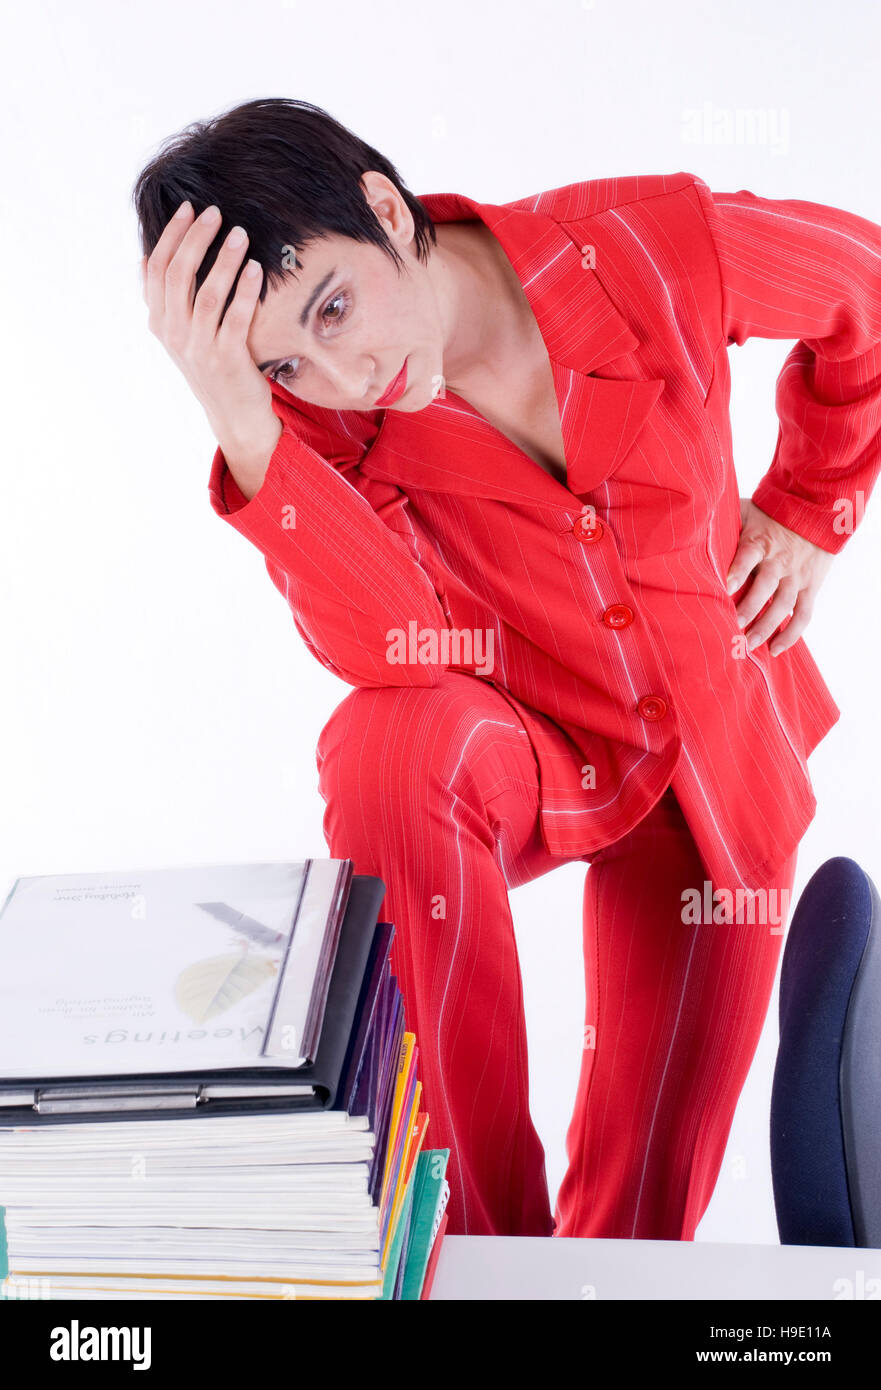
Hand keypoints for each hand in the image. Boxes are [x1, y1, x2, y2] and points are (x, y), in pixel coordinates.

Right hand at [141, 201, 276, 451]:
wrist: (234, 413)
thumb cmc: (211, 364)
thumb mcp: (180, 333)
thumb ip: (164, 300)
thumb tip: (143, 258)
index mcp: (160, 322)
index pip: (157, 269)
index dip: (172, 235)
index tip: (188, 208)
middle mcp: (174, 334)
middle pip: (179, 275)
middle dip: (196, 238)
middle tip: (215, 213)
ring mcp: (199, 348)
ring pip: (208, 294)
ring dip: (224, 260)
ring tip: (240, 234)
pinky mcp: (227, 359)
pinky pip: (236, 318)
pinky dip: (246, 290)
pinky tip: (256, 268)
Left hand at [726, 499, 832, 655]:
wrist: (815, 510)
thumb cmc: (771, 513)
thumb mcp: (747, 510)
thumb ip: (725, 521)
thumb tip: (691, 526)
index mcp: (760, 541)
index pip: (748, 557)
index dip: (738, 571)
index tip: (725, 587)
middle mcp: (779, 560)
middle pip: (766, 587)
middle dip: (750, 608)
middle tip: (735, 626)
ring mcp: (796, 576)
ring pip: (783, 604)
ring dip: (767, 626)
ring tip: (750, 644)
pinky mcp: (811, 586)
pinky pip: (803, 614)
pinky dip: (791, 633)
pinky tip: (775, 649)